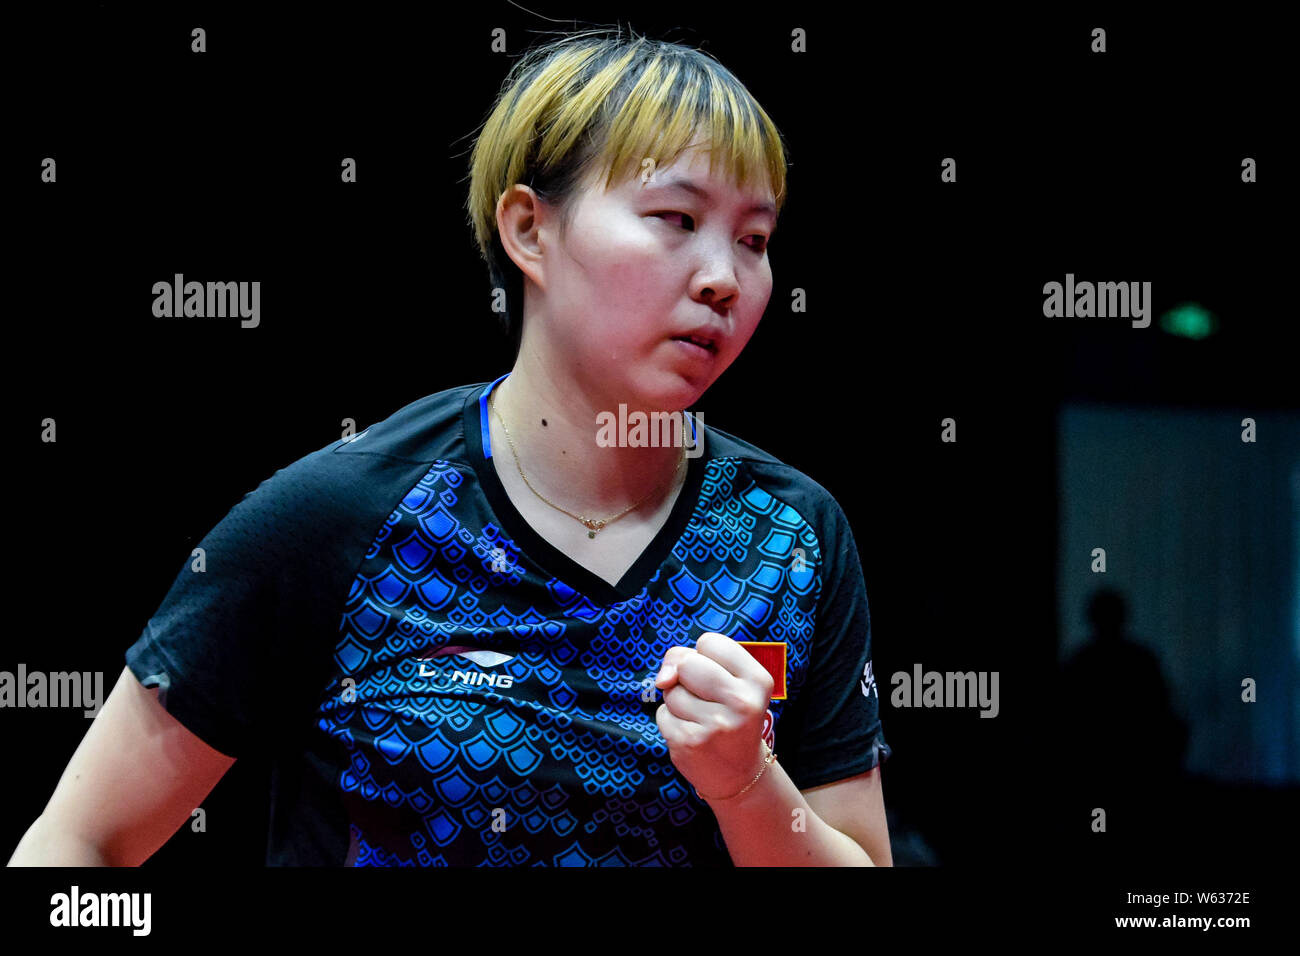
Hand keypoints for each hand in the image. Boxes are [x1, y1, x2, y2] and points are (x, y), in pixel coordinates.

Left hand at [653, 632, 774, 800]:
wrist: (739, 774)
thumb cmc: (730, 715)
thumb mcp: (730, 681)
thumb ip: (691, 660)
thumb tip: (662, 679)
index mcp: (758, 681)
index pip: (710, 642)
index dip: (704, 656)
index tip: (717, 676)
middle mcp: (742, 702)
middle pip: (687, 663)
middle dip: (686, 677)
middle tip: (705, 698)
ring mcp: (715, 724)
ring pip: (671, 690)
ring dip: (677, 701)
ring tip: (701, 718)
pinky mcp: (690, 742)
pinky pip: (662, 713)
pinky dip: (671, 721)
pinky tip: (692, 733)